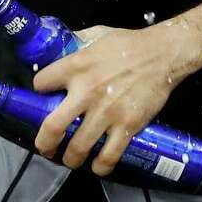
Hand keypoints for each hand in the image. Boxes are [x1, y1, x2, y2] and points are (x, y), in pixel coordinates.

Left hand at [32, 23, 189, 175]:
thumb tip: (63, 45)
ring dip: (71, 159)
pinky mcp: (127, 126)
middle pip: (52, 127)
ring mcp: (107, 112)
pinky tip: (98, 166)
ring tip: (71, 159)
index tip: (43, 99)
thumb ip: (77, 43)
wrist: (163, 54)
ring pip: (78, 148)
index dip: (39, 92)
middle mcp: (86, 92)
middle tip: (46, 147)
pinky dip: (100, 166)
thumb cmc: (129, 44)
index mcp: (75, 67)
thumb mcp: (96, 34)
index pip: (41, 84)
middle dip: (45, 143)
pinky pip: (108, 155)